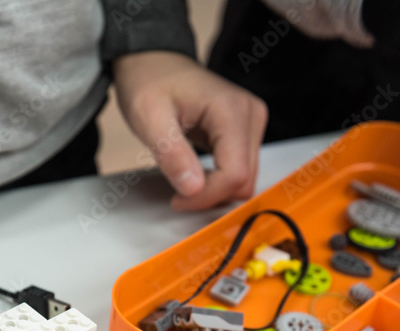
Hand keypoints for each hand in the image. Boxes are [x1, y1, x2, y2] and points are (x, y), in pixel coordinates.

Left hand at [112, 51, 267, 210]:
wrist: (152, 61)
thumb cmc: (148, 82)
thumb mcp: (149, 119)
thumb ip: (172, 155)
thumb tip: (194, 189)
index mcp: (231, 111)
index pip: (235, 174)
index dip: (206, 196)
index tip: (177, 200)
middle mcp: (250, 115)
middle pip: (244, 180)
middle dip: (210, 195)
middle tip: (177, 192)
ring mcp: (251, 122)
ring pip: (244, 179)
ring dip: (214, 189)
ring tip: (182, 178)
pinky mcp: (245, 130)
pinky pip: (239, 169)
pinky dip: (218, 180)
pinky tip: (194, 172)